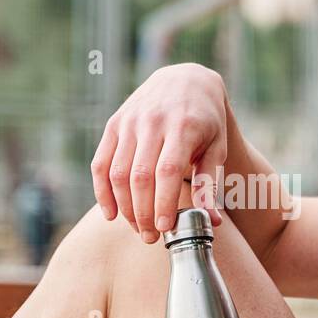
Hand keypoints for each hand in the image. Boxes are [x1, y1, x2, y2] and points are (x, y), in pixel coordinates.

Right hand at [90, 63, 226, 241]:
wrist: (185, 80)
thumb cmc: (206, 120)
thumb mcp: (216, 147)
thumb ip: (210, 183)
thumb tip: (212, 222)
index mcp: (183, 127)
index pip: (168, 170)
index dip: (163, 202)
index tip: (164, 228)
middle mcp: (153, 122)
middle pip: (140, 176)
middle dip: (143, 212)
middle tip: (150, 237)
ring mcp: (129, 122)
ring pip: (118, 173)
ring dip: (124, 207)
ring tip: (137, 228)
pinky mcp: (114, 125)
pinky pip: (101, 163)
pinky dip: (102, 191)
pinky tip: (111, 213)